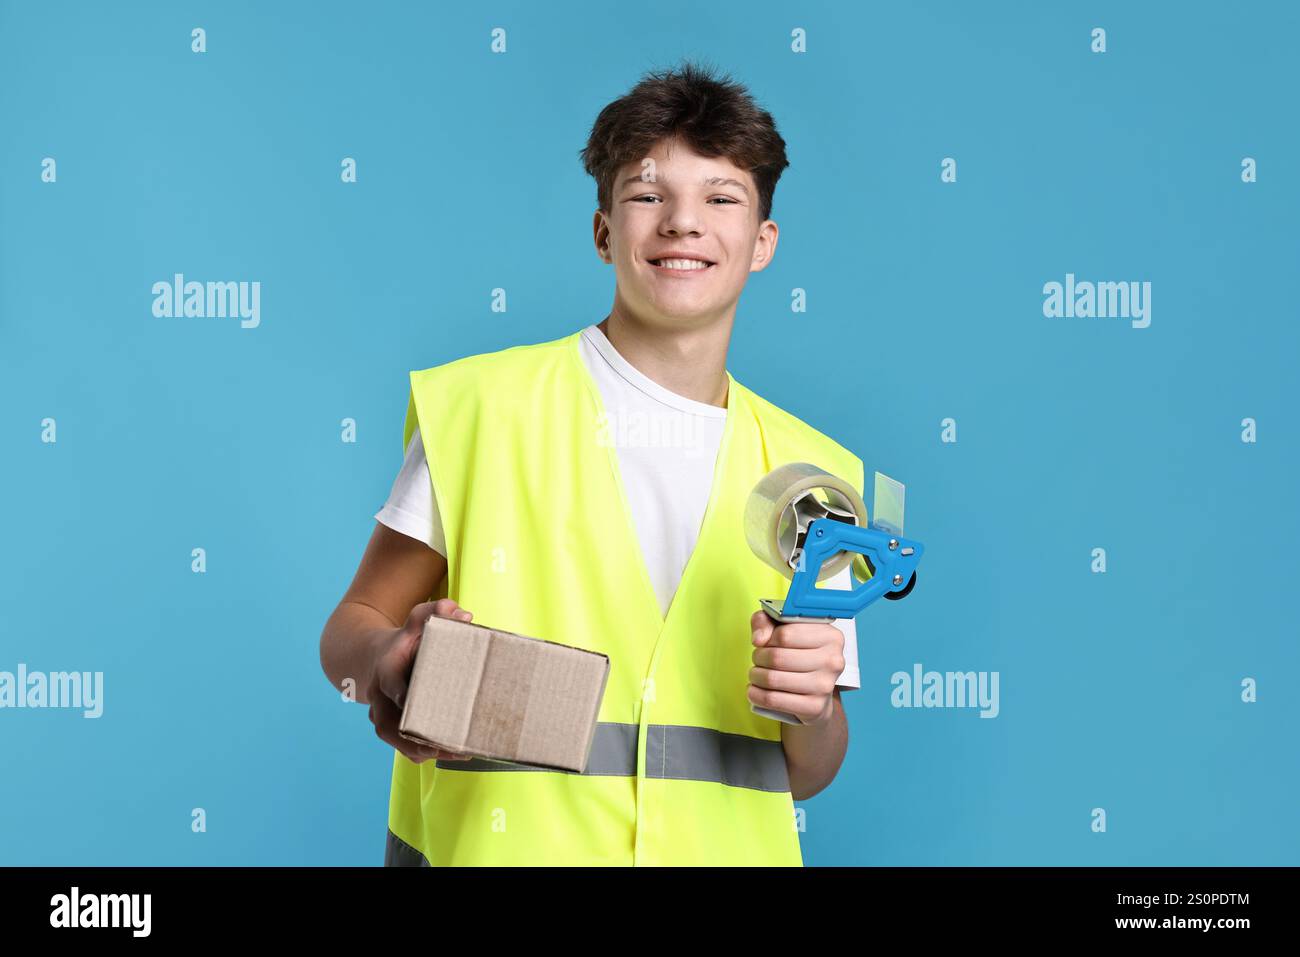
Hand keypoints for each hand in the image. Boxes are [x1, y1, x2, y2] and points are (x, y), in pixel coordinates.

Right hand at [368, 598, 476, 763]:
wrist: (373, 657)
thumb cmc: (405, 640)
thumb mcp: (417, 620)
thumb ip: (437, 612)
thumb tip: (464, 616)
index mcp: (386, 668)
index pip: (391, 683)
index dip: (402, 695)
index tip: (416, 705)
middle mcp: (379, 696)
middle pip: (390, 723)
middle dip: (417, 736)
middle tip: (450, 743)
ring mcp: (381, 714)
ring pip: (396, 739)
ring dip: (424, 749)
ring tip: (458, 752)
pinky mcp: (389, 728)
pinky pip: (402, 746)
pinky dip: (423, 752)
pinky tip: (450, 753)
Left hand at [748, 609, 842, 725]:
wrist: (816, 690)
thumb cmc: (799, 652)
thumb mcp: (783, 628)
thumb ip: (766, 621)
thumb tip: (759, 639)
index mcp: (831, 636)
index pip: (785, 634)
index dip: (767, 638)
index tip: (766, 642)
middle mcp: (833, 661)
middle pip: (777, 657)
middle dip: (758, 657)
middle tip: (757, 659)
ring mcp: (825, 686)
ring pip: (773, 679)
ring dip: (755, 675)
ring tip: (756, 673)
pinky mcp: (814, 707)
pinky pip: (772, 700)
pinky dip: (755, 694)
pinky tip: (754, 690)